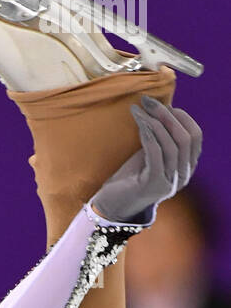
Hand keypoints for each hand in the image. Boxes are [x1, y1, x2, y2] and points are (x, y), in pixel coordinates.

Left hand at [91, 96, 202, 222]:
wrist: (112, 205)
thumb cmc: (130, 178)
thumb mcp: (151, 154)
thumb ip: (162, 138)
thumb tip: (164, 108)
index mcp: (186, 167)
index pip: (195, 136)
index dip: (181, 117)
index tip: (163, 105)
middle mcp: (183, 176)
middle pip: (186, 138)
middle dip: (168, 115)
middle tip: (148, 102)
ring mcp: (170, 182)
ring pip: (172, 144)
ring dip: (155, 122)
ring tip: (138, 110)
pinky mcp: (154, 184)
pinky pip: (156, 152)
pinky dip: (149, 134)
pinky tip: (139, 123)